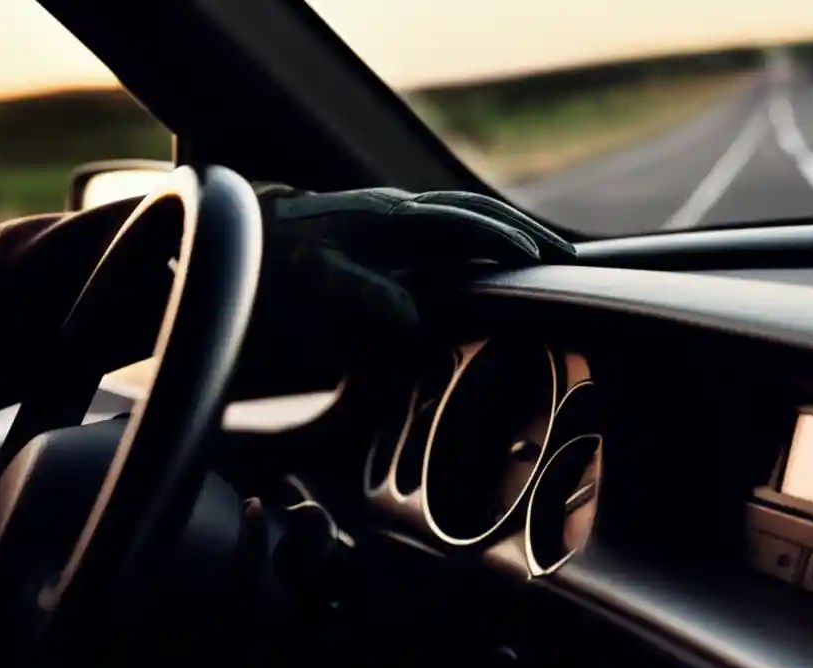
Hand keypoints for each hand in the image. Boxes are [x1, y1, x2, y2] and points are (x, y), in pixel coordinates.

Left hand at [234, 185, 574, 393]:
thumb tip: (414, 315)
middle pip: (478, 210)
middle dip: (525, 230)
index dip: (501, 239)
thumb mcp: (313, 281)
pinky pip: (452, 224)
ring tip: (549, 254)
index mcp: (388, 217)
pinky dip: (487, 235)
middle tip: (566, 256)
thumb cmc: (277, 260)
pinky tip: (500, 255)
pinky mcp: (395, 224)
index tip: (537, 258)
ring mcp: (399, 212)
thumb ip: (363, 294)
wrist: (246, 231)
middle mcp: (401, 207)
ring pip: (469, 213)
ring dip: (511, 230)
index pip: (461, 222)